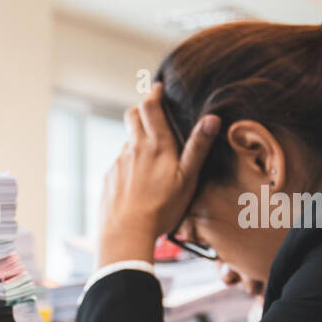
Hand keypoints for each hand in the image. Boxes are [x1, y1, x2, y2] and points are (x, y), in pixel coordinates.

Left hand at [97, 82, 218, 266]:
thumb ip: (198, 147)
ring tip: (150, 158)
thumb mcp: (187, 178)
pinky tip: (137, 183)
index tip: (156, 88)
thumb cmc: (161, 208)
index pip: (150, 108)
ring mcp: (118, 164)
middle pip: (132, 117)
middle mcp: (133, 149)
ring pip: (127, 142)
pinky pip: (120, 165)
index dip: (153, 95)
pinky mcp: (109, 179)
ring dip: (136, 141)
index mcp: (156, 146)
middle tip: (150, 110)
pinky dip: (129, 165)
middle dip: (140, 110)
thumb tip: (212, 118)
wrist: (125, 233)